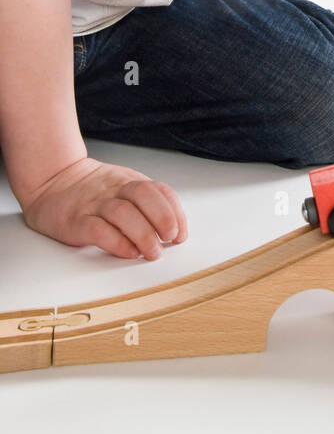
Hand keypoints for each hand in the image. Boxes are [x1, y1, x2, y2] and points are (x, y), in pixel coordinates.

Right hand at [20, 156, 187, 259]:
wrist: (52, 181)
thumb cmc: (92, 189)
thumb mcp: (122, 185)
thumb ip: (144, 201)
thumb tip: (172, 228)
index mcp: (129, 181)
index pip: (160, 191)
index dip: (175, 212)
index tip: (181, 234)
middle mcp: (114, 189)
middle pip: (144, 196)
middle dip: (163, 219)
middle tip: (169, 240)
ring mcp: (94, 204)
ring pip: (124, 213)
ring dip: (143, 234)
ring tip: (152, 252)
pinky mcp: (76, 221)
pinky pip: (99, 229)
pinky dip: (117, 242)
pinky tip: (129, 253)